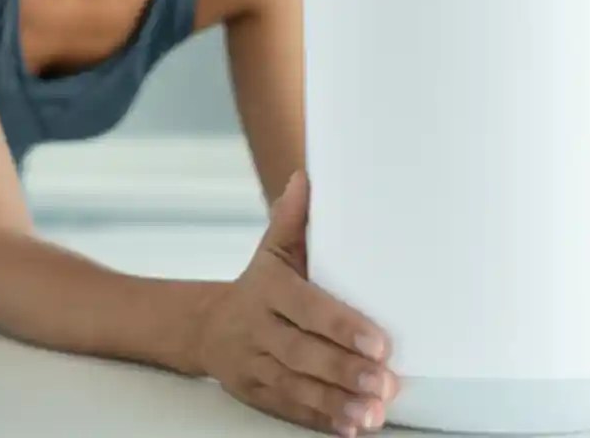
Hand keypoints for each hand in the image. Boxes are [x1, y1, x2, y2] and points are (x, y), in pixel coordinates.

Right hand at [194, 172, 400, 436]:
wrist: (205, 327)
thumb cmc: (259, 284)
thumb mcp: (272, 251)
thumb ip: (292, 219)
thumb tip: (307, 176)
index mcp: (268, 289)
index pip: (306, 308)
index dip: (340, 325)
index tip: (379, 342)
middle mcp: (258, 329)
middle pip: (302, 353)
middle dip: (345, 369)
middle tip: (385, 381)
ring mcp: (254, 364)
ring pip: (296, 386)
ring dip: (337, 402)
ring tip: (374, 412)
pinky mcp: (256, 392)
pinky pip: (289, 407)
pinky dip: (320, 419)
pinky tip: (351, 426)